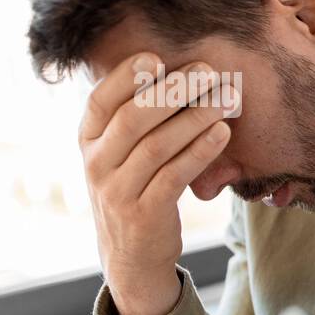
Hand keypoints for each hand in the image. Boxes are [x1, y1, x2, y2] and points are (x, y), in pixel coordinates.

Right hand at [80, 52, 239, 314]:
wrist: (133, 256)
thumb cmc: (137, 190)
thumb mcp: (124, 156)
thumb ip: (139, 121)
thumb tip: (182, 74)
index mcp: (89, 141)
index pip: (100, 101)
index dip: (124, 77)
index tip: (155, 57)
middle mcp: (96, 164)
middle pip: (133, 119)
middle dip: (172, 91)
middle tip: (208, 72)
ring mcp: (117, 191)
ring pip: (156, 146)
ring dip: (194, 118)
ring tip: (226, 99)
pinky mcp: (144, 214)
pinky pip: (174, 176)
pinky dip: (199, 152)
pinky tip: (221, 133)